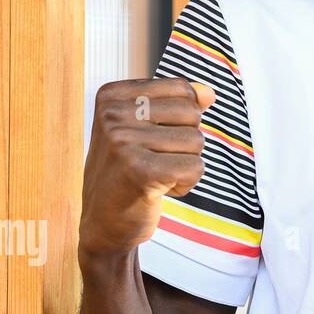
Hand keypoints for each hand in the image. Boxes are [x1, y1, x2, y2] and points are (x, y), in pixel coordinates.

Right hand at [80, 78, 214, 261]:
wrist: (104, 224)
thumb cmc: (129, 172)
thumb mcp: (149, 130)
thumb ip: (180, 104)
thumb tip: (209, 92)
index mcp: (112, 96)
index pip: (181, 89)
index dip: (181, 119)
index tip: (151, 139)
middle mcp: (112, 114)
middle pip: (192, 113)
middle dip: (186, 142)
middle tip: (155, 160)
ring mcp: (122, 142)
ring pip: (196, 141)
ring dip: (185, 164)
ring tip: (155, 176)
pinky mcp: (140, 170)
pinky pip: (195, 167)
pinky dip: (186, 183)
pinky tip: (159, 190)